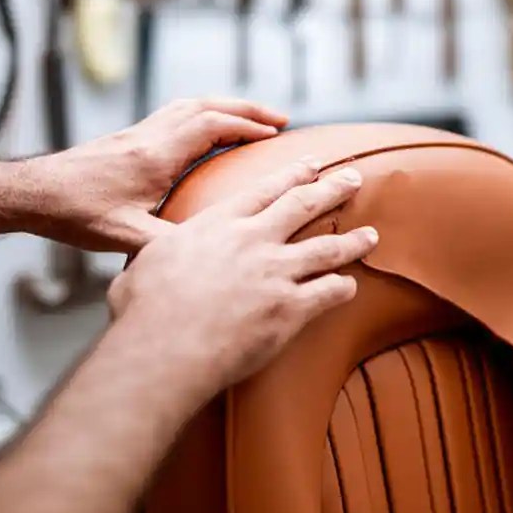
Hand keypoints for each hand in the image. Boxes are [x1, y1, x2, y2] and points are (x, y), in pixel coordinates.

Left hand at [18, 98, 288, 251]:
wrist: (33, 193)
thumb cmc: (75, 214)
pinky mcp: (126, 139)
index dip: (248, 126)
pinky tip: (204, 132)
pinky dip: (200, 115)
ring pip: (189, 106)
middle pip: (206, 106)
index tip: (277, 132)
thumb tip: (206, 260)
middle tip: (279, 118)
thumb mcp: (125, 238)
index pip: (212, 127)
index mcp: (156, 156)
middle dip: (246, 110)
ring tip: (250, 118)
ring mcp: (136, 134)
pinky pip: (173, 115)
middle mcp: (149, 137)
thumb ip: (166, 246)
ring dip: (224, 107)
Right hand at [107, 157, 378, 396]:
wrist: (165, 348)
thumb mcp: (144, 264)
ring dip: (353, 240)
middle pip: (304, 205)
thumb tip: (141, 261)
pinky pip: (329, 293)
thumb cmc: (143, 311)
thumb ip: (157, 254)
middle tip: (354, 179)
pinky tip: (351, 287)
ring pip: (328, 247)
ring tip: (372, 234)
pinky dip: (344, 288)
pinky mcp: (290, 309)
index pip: (266, 190)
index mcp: (218, 224)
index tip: (313, 164)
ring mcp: (276, 273)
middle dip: (334, 189)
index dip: (294, 174)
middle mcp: (253, 240)